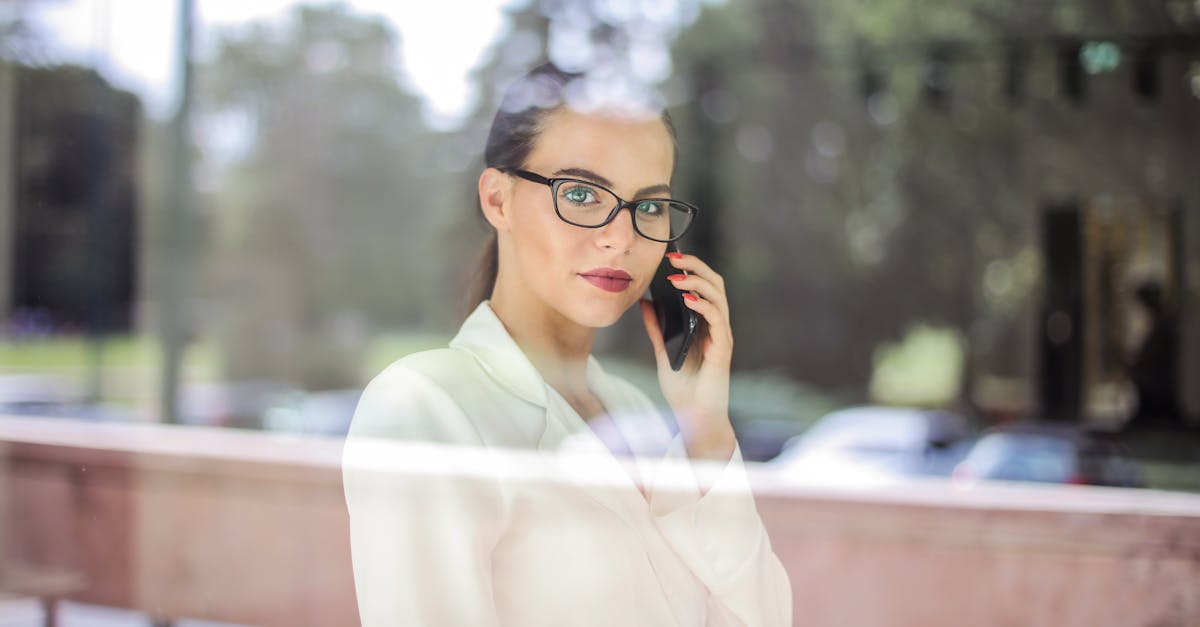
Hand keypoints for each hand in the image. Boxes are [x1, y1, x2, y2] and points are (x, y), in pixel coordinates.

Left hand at [639, 252, 735, 460]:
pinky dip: (703, 305)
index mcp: (705, 323)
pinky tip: (687, 299)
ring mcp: (721, 336)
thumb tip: (644, 302)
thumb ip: (657, 327)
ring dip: (698, 282)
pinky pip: (717, 320)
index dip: (692, 268)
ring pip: (718, 297)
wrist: (693, 418)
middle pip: (715, 284)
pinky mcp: (722, 349)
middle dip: (696, 266)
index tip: (671, 257)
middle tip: (675, 258)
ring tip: (676, 277)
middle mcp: (716, 326)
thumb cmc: (683, 388)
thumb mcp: (663, 351)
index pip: (704, 286)